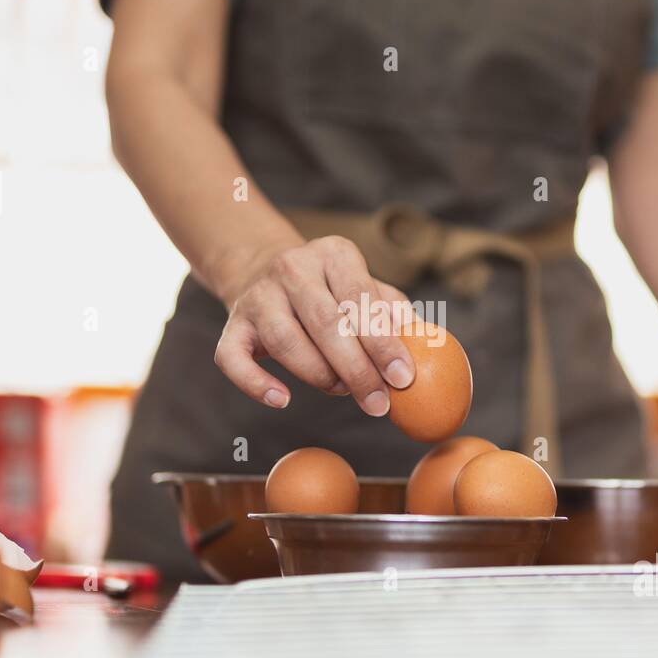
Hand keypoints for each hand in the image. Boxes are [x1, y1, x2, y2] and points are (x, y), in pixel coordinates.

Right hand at [213, 236, 415, 415]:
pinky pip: (233, 358)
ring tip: (342, 390)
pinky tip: (282, 399)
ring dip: (319, 375)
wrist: (264, 271)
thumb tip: (424, 344)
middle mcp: (292, 268)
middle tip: (379, 403)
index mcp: (333, 253)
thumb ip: (393, 312)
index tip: (403, 377)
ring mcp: (257, 296)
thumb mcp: (366, 286)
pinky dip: (256, 384)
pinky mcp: (233, 324)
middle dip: (357, 370)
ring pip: (285, 342)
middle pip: (325, 323)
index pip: (360, 299)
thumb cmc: (331, 290)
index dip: (383, 341)